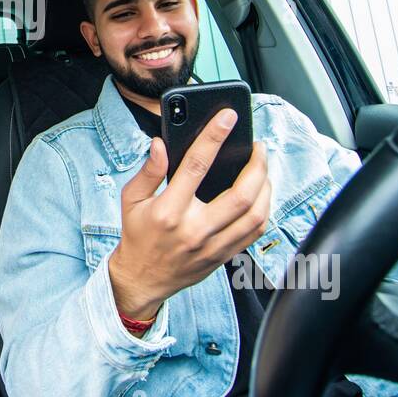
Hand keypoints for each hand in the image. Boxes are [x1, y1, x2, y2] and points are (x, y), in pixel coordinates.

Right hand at [109, 109, 271, 321]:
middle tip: (258, 147)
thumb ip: (148, 171)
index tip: (228, 117)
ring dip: (265, 187)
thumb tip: (161, 144)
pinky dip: (264, 209)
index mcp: (169, 211)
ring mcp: (213, 246)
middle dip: (256, 165)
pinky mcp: (224, 256)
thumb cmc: (137, 235)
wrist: (142, 279)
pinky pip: (255, 232)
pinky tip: (261, 194)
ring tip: (263, 168)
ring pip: (255, 215)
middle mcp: (194, 229)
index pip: (196, 166)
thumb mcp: (132, 199)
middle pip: (240, 195)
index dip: (214, 137)